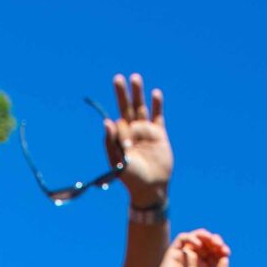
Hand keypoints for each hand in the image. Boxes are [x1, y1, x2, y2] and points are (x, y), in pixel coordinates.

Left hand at [102, 72, 172, 204]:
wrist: (151, 188)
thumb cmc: (131, 178)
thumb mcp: (118, 162)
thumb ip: (111, 142)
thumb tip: (106, 121)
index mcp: (119, 137)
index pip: (118, 122)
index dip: (121, 128)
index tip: (126, 139)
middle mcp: (131, 132)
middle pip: (126, 108)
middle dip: (123, 93)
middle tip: (118, 78)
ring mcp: (145, 132)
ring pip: (141, 108)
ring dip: (138, 94)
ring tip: (135, 78)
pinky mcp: (159, 135)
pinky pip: (157, 117)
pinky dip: (157, 105)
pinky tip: (155, 93)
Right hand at [150, 228, 229, 266]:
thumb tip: (225, 258)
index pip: (216, 253)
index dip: (222, 249)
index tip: (226, 253)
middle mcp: (195, 260)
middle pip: (207, 243)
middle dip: (216, 241)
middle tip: (219, 245)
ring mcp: (184, 255)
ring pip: (196, 237)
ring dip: (205, 235)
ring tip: (211, 239)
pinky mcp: (174, 252)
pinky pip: (182, 237)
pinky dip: (191, 237)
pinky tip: (199, 244)